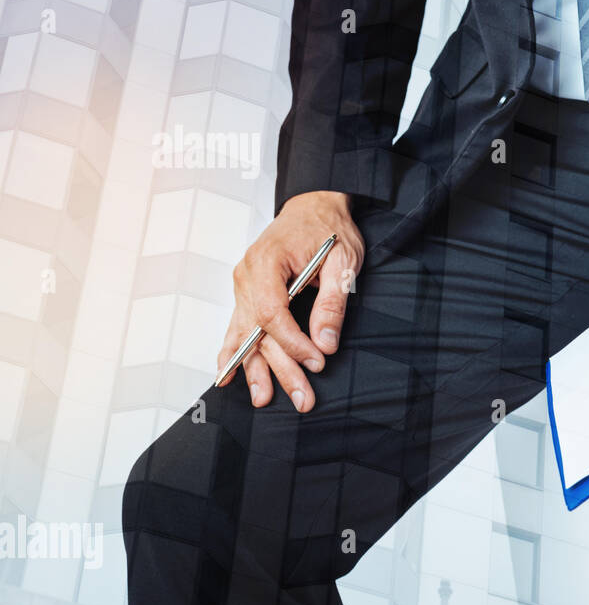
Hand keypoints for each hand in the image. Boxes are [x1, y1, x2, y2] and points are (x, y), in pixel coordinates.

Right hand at [217, 191, 364, 411]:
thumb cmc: (328, 228)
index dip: (293, 343)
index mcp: (266, 262)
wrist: (314, 206)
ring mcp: (243, 285)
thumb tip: (325, 342)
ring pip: (246, 334)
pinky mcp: (248, 293)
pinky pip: (238, 327)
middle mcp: (246, 275)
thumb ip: (332, 302)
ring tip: (263, 399)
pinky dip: (234, 352)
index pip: (271, 313)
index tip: (317, 361)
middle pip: (258, 331)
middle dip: (280, 368)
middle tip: (302, 397)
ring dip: (254, 369)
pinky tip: (229, 377)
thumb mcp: (343, 260)